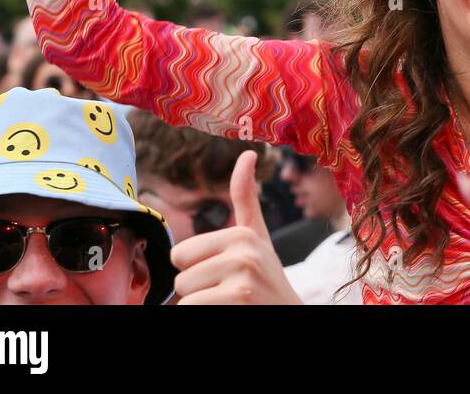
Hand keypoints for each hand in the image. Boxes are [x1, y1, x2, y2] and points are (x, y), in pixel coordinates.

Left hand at [170, 150, 301, 304]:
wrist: (290, 315)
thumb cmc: (267, 281)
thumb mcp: (258, 238)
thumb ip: (246, 198)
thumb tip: (247, 154)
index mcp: (242, 233)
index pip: (180, 254)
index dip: (197, 270)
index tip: (225, 275)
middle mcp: (244, 250)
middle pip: (180, 277)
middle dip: (198, 291)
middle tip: (227, 293)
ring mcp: (243, 275)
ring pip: (184, 296)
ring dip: (201, 305)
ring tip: (228, 304)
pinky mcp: (238, 298)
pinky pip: (189, 309)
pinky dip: (203, 316)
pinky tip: (228, 311)